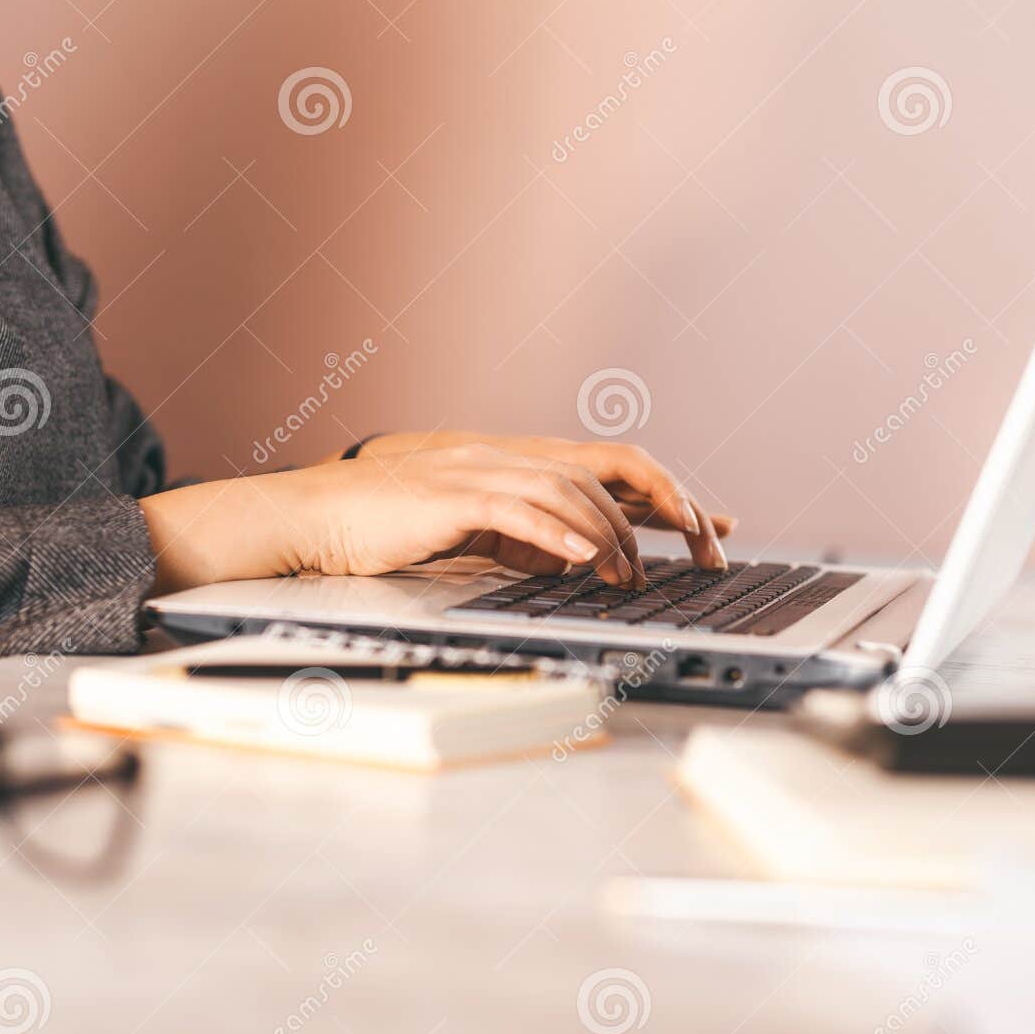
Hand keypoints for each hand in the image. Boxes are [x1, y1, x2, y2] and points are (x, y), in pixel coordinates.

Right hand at [356, 431, 733, 570]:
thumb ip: (526, 538)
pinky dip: (556, 533)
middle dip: (657, 512)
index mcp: (518, 466)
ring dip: (609, 535)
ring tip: (628, 576)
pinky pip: (517, 510)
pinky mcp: (454, 495)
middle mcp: (508, 458)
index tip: (710, 524)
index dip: (664, 493)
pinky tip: (581, 556)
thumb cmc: (392, 527)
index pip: (608, 471)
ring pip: (568, 491)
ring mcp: (482, 471)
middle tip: (693, 553)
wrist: (324, 516)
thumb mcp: (476, 533)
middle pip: (604, 474)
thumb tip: (574, 557)